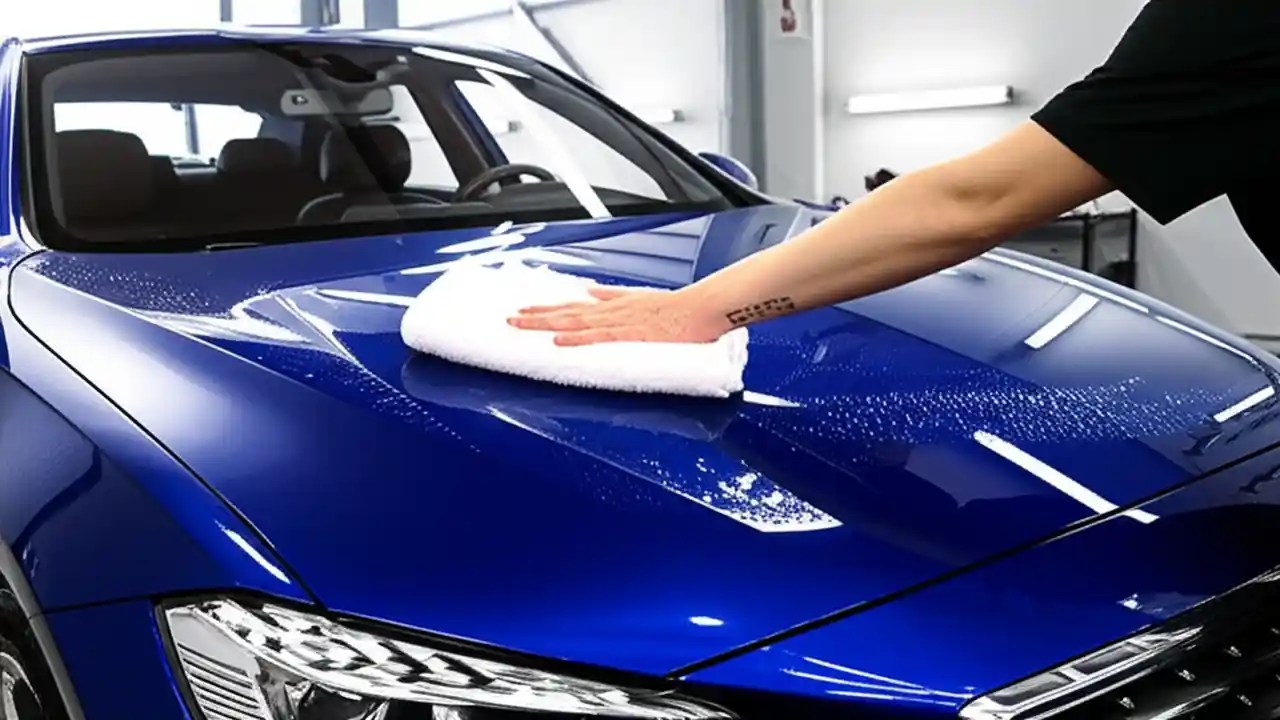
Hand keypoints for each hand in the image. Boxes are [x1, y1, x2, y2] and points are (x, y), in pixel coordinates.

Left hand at [507, 286, 730, 345]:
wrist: (701, 308)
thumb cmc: (676, 307)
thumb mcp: (639, 297)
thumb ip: (613, 295)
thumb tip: (590, 291)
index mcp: (613, 304)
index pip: (573, 306)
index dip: (547, 308)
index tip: (524, 309)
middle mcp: (611, 310)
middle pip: (567, 313)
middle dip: (537, 315)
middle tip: (511, 318)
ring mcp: (620, 321)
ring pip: (576, 322)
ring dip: (548, 324)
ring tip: (524, 325)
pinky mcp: (632, 333)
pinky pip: (600, 337)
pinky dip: (578, 339)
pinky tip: (559, 341)